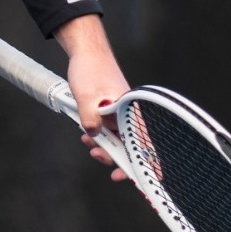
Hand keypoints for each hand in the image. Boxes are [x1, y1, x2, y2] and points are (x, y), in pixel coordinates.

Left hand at [54, 15, 131, 183]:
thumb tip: (95, 136)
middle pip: (129, 148)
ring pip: (117, 141)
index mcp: (131, 112)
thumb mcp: (86, 97)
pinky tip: (87, 134)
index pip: (144, 146)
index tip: (132, 179)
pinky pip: (108, 132)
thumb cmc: (91, 69)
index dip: (142, 166)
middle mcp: (129, 116)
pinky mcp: (112, 113)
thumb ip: (91, 119)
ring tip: (88, 143)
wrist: (86, 52)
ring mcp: (121, 115)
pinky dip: (98, 137)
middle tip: (96, 155)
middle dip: (113, 157)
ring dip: (103, 147)